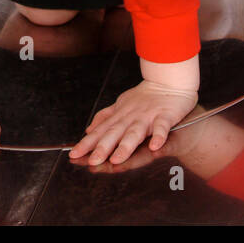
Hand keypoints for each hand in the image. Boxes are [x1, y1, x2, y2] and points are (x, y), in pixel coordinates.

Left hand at [68, 80, 197, 165]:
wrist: (169, 80)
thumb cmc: (145, 96)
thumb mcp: (121, 105)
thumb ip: (105, 118)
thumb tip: (88, 130)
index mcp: (120, 115)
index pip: (100, 131)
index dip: (87, 143)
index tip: (74, 154)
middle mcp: (130, 116)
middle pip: (114, 133)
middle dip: (102, 148)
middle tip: (92, 162)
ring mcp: (147, 116)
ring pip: (135, 132)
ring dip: (125, 146)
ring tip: (117, 159)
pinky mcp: (165, 115)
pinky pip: (162, 127)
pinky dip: (159, 136)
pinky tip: (154, 146)